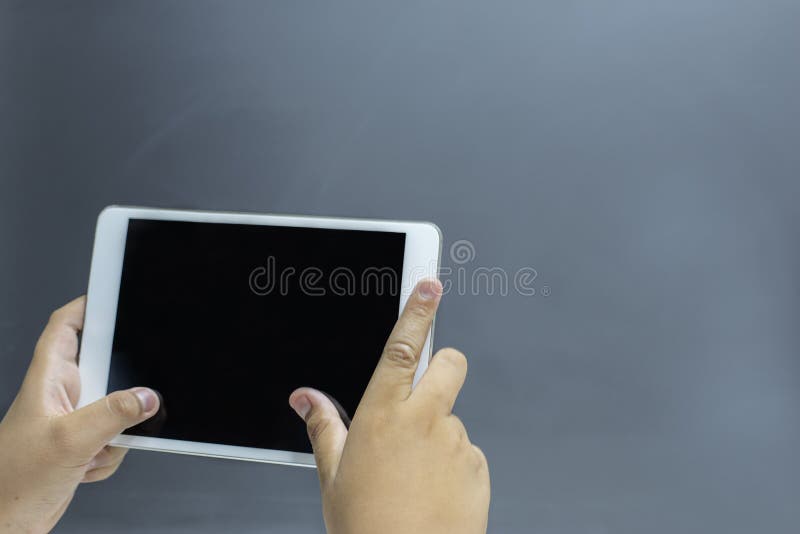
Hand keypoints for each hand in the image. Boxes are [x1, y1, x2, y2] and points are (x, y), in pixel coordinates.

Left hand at [0, 297, 159, 532]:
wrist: (8, 524)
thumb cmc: (12, 481)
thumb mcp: (70, 442)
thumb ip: (113, 414)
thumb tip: (148, 397)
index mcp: (49, 379)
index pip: (67, 325)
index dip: (90, 305)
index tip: (118, 294)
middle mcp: (62, 394)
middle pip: (107, 366)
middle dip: (122, 386)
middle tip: (123, 399)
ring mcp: (73, 419)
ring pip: (118, 407)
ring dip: (117, 431)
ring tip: (97, 447)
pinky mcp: (83, 443)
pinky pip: (117, 436)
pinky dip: (110, 454)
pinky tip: (88, 466)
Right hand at [289, 279, 490, 533]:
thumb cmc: (368, 526)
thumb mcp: (333, 476)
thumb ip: (324, 428)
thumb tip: (307, 399)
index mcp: (384, 415)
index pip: (404, 348)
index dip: (418, 311)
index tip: (430, 285)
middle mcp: (425, 421)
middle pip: (450, 364)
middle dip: (444, 366)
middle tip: (425, 395)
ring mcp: (456, 443)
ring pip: (453, 417)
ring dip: (438, 433)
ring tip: (416, 473)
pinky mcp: (477, 466)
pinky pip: (466, 451)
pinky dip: (452, 464)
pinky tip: (433, 491)